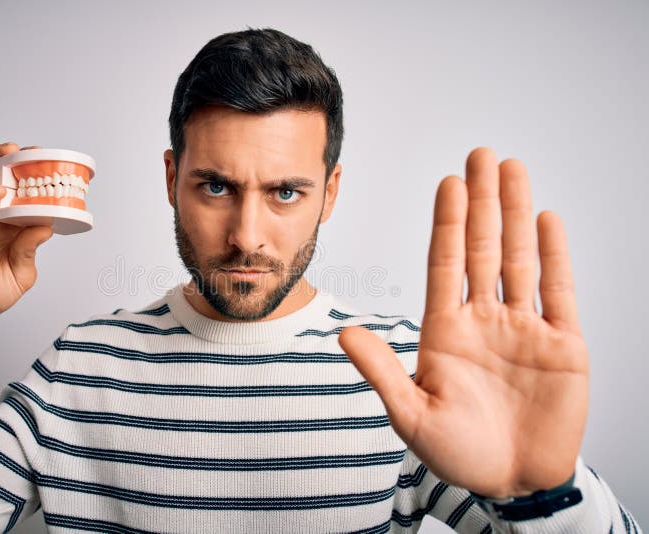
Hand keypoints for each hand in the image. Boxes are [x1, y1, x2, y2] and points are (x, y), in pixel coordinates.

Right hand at [0, 142, 53, 323]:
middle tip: (31, 151)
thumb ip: (31, 249)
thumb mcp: (22, 273)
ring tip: (9, 153)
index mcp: (12, 228)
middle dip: (14, 163)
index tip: (53, 166)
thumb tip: (47, 226)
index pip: (25, 196)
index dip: (36, 181)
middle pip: (2, 180)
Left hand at [338, 147, 587, 497]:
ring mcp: (523, 330)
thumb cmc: (458, 453)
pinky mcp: (562, 347)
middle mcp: (483, 320)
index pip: (445, 263)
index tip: (447, 183)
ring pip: (520, 259)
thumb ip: (382, 371)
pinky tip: (547, 219)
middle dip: (482, 201)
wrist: (511, 484)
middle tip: (480, 154)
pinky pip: (558, 292)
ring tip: (512, 169)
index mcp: (445, 331)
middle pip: (482, 248)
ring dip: (516, 213)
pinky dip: (555, 256)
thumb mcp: (411, 415)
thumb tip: (343, 332)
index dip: (447, 222)